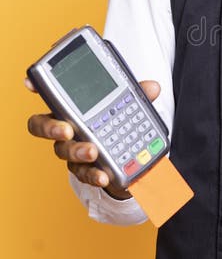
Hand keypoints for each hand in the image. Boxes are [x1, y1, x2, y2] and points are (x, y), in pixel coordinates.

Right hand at [26, 79, 160, 200]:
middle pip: (43, 126)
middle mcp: (65, 128)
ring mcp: (71, 150)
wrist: (126, 159)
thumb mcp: (129, 106)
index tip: (31, 82)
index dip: (36, 87)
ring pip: (63, 152)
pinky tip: (103, 176)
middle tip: (66, 129)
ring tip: (93, 152)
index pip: (50, 95)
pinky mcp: (83, 170)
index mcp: (71, 107)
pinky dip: (93, 175)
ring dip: (77, 152)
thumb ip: (137, 95)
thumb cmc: (116, 124)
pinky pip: (83, 173)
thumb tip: (153, 87)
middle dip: (51, 128)